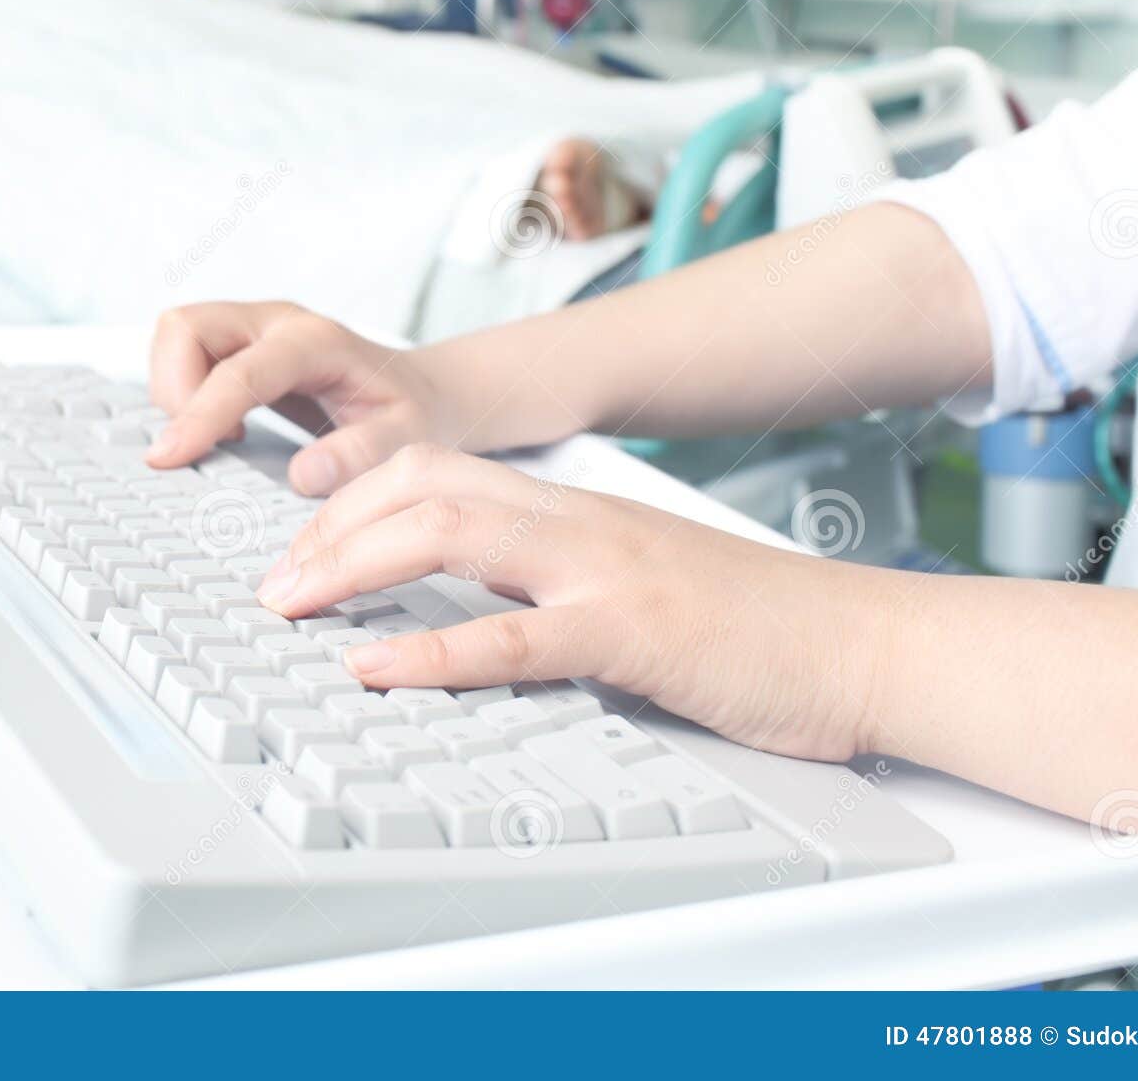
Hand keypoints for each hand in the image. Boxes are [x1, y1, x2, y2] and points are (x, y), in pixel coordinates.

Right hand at [145, 302, 466, 495]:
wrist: (420, 391)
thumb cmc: (411, 414)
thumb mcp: (406, 440)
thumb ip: (361, 455)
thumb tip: (303, 475)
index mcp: (316, 343)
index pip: (240, 370)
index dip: (198, 413)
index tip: (168, 457)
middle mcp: (278, 322)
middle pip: (186, 327)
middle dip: (174, 389)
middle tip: (208, 445)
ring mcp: (254, 327)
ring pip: (175, 335)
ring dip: (176, 391)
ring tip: (222, 437)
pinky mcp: (239, 343)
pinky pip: (183, 352)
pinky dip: (183, 392)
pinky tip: (224, 427)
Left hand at [257, 443, 883, 763]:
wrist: (860, 643)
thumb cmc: (753, 624)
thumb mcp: (633, 584)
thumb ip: (553, 585)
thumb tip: (474, 613)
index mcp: (571, 511)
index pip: (437, 471)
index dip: (355, 501)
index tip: (305, 550)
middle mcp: (576, 523)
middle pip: (422, 483)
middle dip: (331, 525)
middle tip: (277, 583)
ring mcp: (602, 571)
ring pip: (450, 533)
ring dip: (354, 564)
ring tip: (293, 604)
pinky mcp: (632, 632)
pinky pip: (512, 636)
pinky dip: (432, 651)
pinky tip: (376, 665)